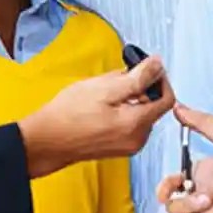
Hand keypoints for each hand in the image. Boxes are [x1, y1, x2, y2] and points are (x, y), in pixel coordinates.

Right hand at [18, 56, 174, 177]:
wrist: (45, 142)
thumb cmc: (68, 116)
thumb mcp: (104, 88)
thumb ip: (137, 77)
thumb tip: (157, 65)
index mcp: (137, 124)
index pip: (167, 98)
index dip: (159, 79)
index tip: (146, 68)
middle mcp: (137, 139)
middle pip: (152, 105)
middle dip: (139, 88)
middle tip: (115, 79)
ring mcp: (127, 145)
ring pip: (139, 113)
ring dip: (128, 98)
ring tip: (102, 94)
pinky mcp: (117, 147)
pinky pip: (128, 123)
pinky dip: (120, 110)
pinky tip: (99, 107)